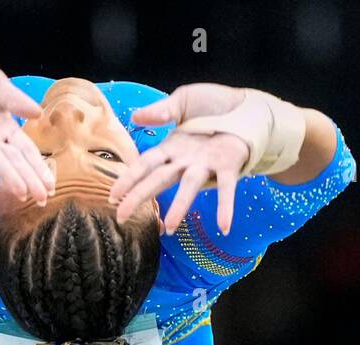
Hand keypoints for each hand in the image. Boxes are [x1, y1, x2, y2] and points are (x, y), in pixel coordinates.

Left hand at [0, 61, 54, 208]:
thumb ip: (13, 97)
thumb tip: (38, 113)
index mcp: (5, 127)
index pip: (27, 151)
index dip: (39, 167)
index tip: (50, 186)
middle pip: (15, 160)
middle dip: (30, 179)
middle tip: (43, 199)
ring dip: (9, 177)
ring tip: (22, 194)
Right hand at [110, 83, 251, 233]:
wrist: (246, 105)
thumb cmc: (212, 105)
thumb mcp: (183, 100)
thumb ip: (161, 110)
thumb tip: (135, 117)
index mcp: (171, 147)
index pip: (145, 164)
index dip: (128, 178)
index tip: (113, 196)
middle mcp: (185, 160)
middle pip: (158, 179)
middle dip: (139, 197)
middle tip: (122, 217)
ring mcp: (206, 164)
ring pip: (188, 187)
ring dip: (178, 207)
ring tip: (168, 228)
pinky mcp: (228, 164)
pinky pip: (226, 187)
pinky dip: (225, 207)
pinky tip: (224, 227)